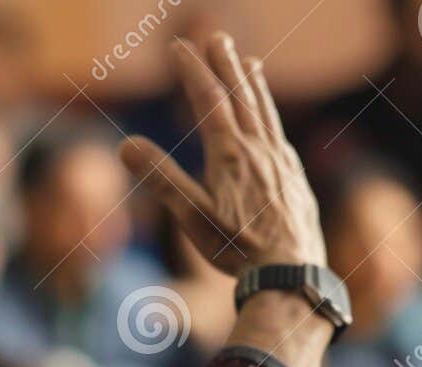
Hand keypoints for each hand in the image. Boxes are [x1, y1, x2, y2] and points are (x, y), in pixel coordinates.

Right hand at [120, 33, 324, 274]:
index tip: (180, 48)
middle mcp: (259, 150)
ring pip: (265, 114)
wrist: (291, 273)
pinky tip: (270, 124)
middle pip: (242, 97)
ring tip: (251, 63)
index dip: (193, 71)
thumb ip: (160, 178)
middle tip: (218, 38)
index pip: (210, 100)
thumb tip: (125, 145)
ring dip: (255, 86)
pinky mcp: (295, 181)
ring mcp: (282, 164)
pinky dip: (271, 119)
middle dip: (226, 66)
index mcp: (230, 154)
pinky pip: (280, 137)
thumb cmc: (237, 249)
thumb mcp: (191, 216)